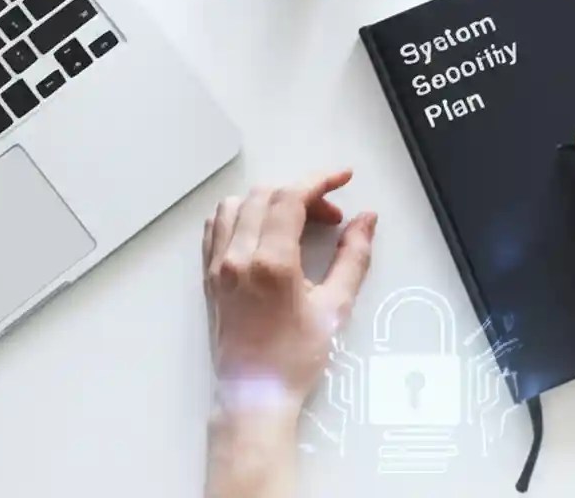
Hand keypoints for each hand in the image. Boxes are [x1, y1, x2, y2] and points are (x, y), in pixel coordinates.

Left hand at [202, 169, 377, 417]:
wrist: (254, 394)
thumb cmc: (296, 357)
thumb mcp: (335, 307)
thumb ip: (354, 257)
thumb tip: (366, 220)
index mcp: (271, 262)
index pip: (292, 197)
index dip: (320, 180)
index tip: (343, 179)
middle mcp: (238, 256)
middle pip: (266, 195)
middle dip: (303, 194)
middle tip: (330, 217)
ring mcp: (218, 265)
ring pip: (236, 204)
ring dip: (269, 201)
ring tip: (296, 222)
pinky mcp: (208, 275)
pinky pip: (216, 226)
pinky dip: (240, 215)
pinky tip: (262, 230)